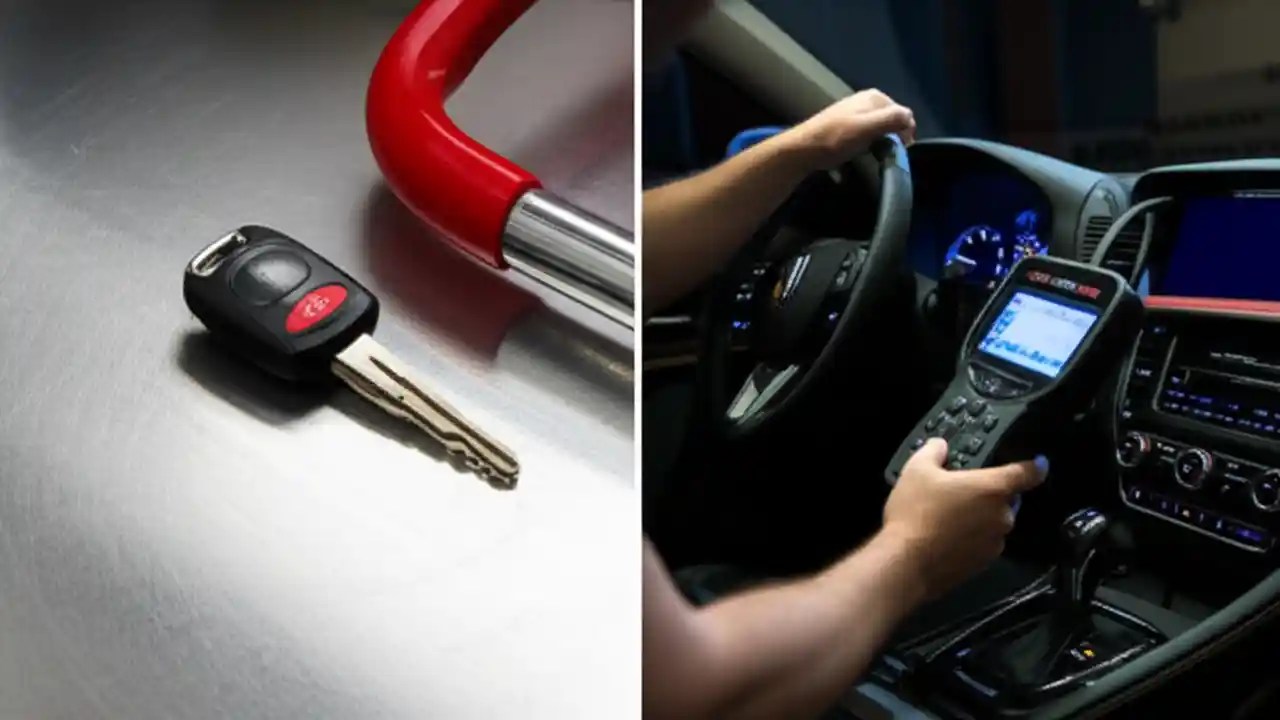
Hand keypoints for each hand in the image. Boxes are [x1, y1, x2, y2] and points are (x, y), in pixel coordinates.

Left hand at [783, 89, 916, 171]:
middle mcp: (865, 100)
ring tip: (872, 156)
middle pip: (891, 122)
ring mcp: (854, 112)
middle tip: (885, 156)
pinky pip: (865, 136)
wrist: (802, 150)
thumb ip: (893, 119)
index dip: (905, 134)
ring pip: (878, 130)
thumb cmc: (836, 139)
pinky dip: (867, 146)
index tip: (899, 152)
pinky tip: (859, 155)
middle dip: (892, 138)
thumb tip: (910, 120)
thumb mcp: (869, 127)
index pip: (904, 114)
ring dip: (879, 144)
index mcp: (874, 97)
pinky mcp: (844, 126)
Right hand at [882, 439, 1046, 599]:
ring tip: (949, 519)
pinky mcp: (984, 564)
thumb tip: (941, 446)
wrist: (906, 563)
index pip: (1028, 473)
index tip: (1040, 463)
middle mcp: (1002, 515)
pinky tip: (947, 539)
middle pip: (1006, 499)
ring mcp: (995, 543)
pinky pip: (984, 544)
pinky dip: (972, 540)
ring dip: (981, 519)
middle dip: (989, 495)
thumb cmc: (916, 511)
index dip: (1036, 466)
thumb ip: (933, 451)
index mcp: (993, 488)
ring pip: (994, 523)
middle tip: (961, 493)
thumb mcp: (917, 470)